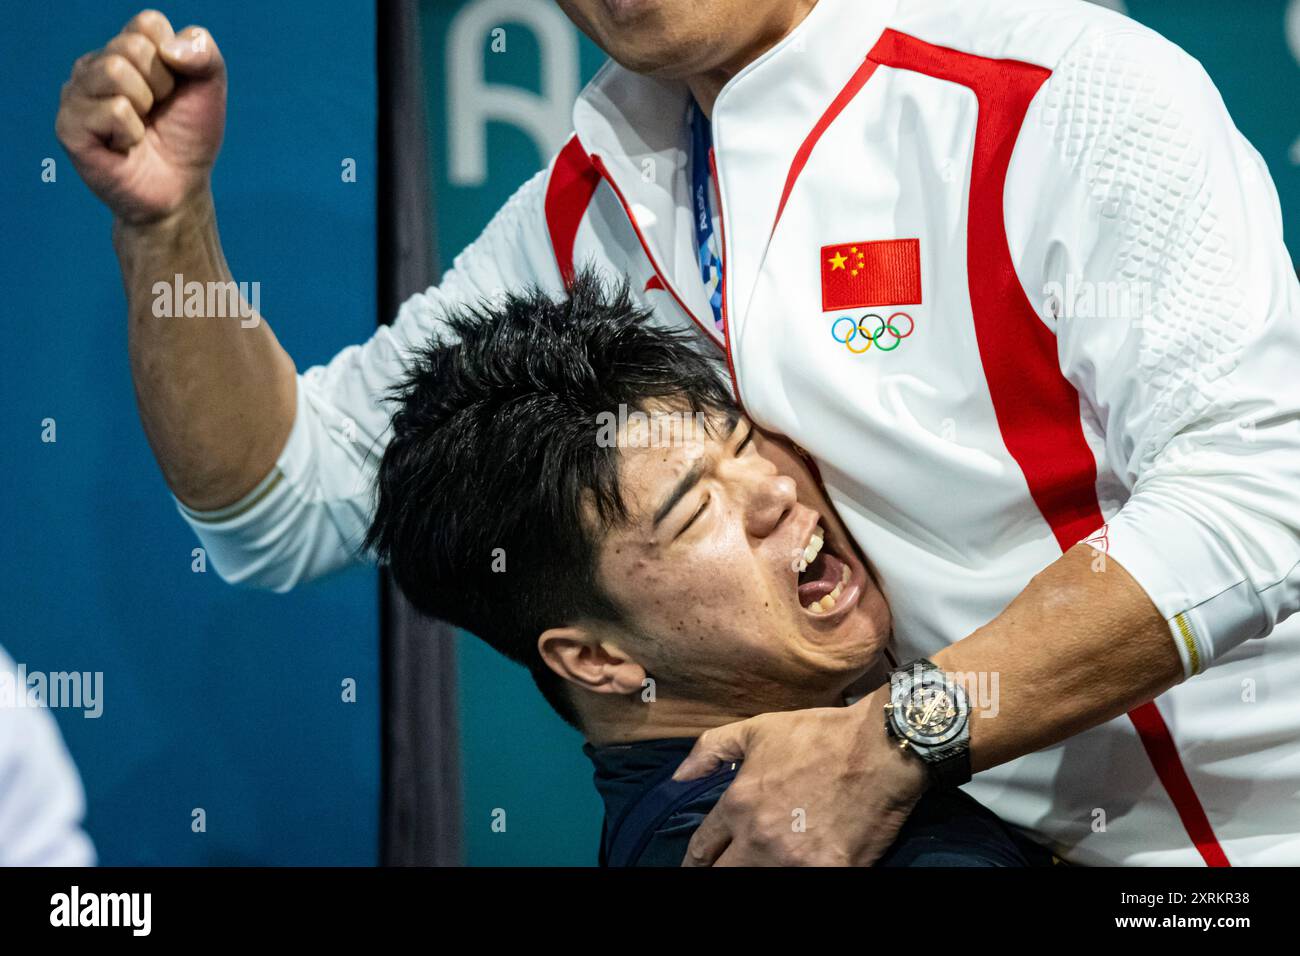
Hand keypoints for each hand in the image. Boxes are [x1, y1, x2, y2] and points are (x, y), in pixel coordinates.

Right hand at [55, 10, 225, 224]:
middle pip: (132, 47)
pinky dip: (132, 134)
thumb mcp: (209, 88)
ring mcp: (76, 93)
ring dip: (144, 107)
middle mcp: (94, 65)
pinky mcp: (69, 125)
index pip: (148, 24)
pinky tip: (124, 146)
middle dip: (161, 85)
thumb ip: (203, 52)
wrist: (179, 189)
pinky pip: (113, 111)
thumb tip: (169, 48)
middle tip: (156, 113)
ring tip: (140, 128)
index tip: (173, 91)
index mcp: (125, 49)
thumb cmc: (187, 137)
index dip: (174, 61)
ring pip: (116, 72)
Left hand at [673, 688, 927, 865]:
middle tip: (718, 869)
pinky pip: (802, 884)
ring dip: (752, 873)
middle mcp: (759, 838)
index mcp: (738, 804)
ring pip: (756, 881)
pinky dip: (794, 877)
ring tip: (755, 867)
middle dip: (717, 872)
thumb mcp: (758, 729)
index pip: (703, 847)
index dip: (695, 860)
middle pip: (723, 873)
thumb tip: (678, 775)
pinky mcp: (830, 870)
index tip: (695, 865)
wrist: (881, 748)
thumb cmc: (819, 735)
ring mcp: (794, 860)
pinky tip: (795, 868)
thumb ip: (711, 750)